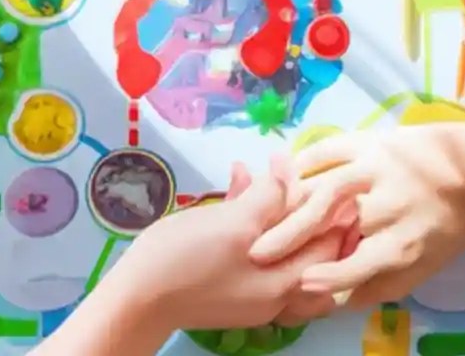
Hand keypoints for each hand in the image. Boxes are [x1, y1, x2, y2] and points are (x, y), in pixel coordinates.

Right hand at [102, 155, 347, 332]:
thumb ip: (269, 201)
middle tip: (289, 167)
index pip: (327, 240)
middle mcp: (277, 292)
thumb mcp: (232, 223)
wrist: (136, 298)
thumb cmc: (184, 260)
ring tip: (266, 177)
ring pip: (282, 244)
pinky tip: (236, 184)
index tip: (315, 167)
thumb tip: (289, 176)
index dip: (325, 199)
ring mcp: (254, 291)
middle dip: (301, 200)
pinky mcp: (230, 282)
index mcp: (285, 282)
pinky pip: (255, 248)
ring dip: (276, 207)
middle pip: (307, 242)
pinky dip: (251, 218)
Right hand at [249, 125, 464, 308]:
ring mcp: (380, 168)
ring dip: (289, 203)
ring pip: (327, 186)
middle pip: (333, 220)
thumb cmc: (448, 224)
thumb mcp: (424, 264)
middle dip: (292, 236)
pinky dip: (303, 160)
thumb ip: (380, 284)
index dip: (331, 274)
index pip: (362, 263)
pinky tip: (280, 174)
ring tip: (257, 215)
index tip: (301, 281)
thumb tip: (336, 303)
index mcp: (406, 242)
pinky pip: (330, 148)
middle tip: (257, 252)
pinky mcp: (372, 140)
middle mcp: (391, 205)